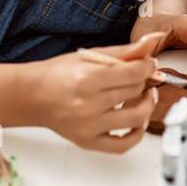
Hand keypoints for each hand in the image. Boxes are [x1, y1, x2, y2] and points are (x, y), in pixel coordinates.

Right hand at [29, 41, 158, 152]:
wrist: (33, 97)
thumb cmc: (58, 74)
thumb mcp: (90, 55)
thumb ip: (124, 51)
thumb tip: (153, 40)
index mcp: (88, 79)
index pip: (134, 73)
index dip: (148, 65)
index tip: (148, 63)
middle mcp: (88, 105)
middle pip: (135, 92)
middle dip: (144, 81)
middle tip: (140, 76)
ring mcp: (89, 127)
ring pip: (136, 118)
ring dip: (146, 105)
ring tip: (142, 95)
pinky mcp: (89, 142)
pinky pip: (123, 145)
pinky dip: (137, 134)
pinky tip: (136, 120)